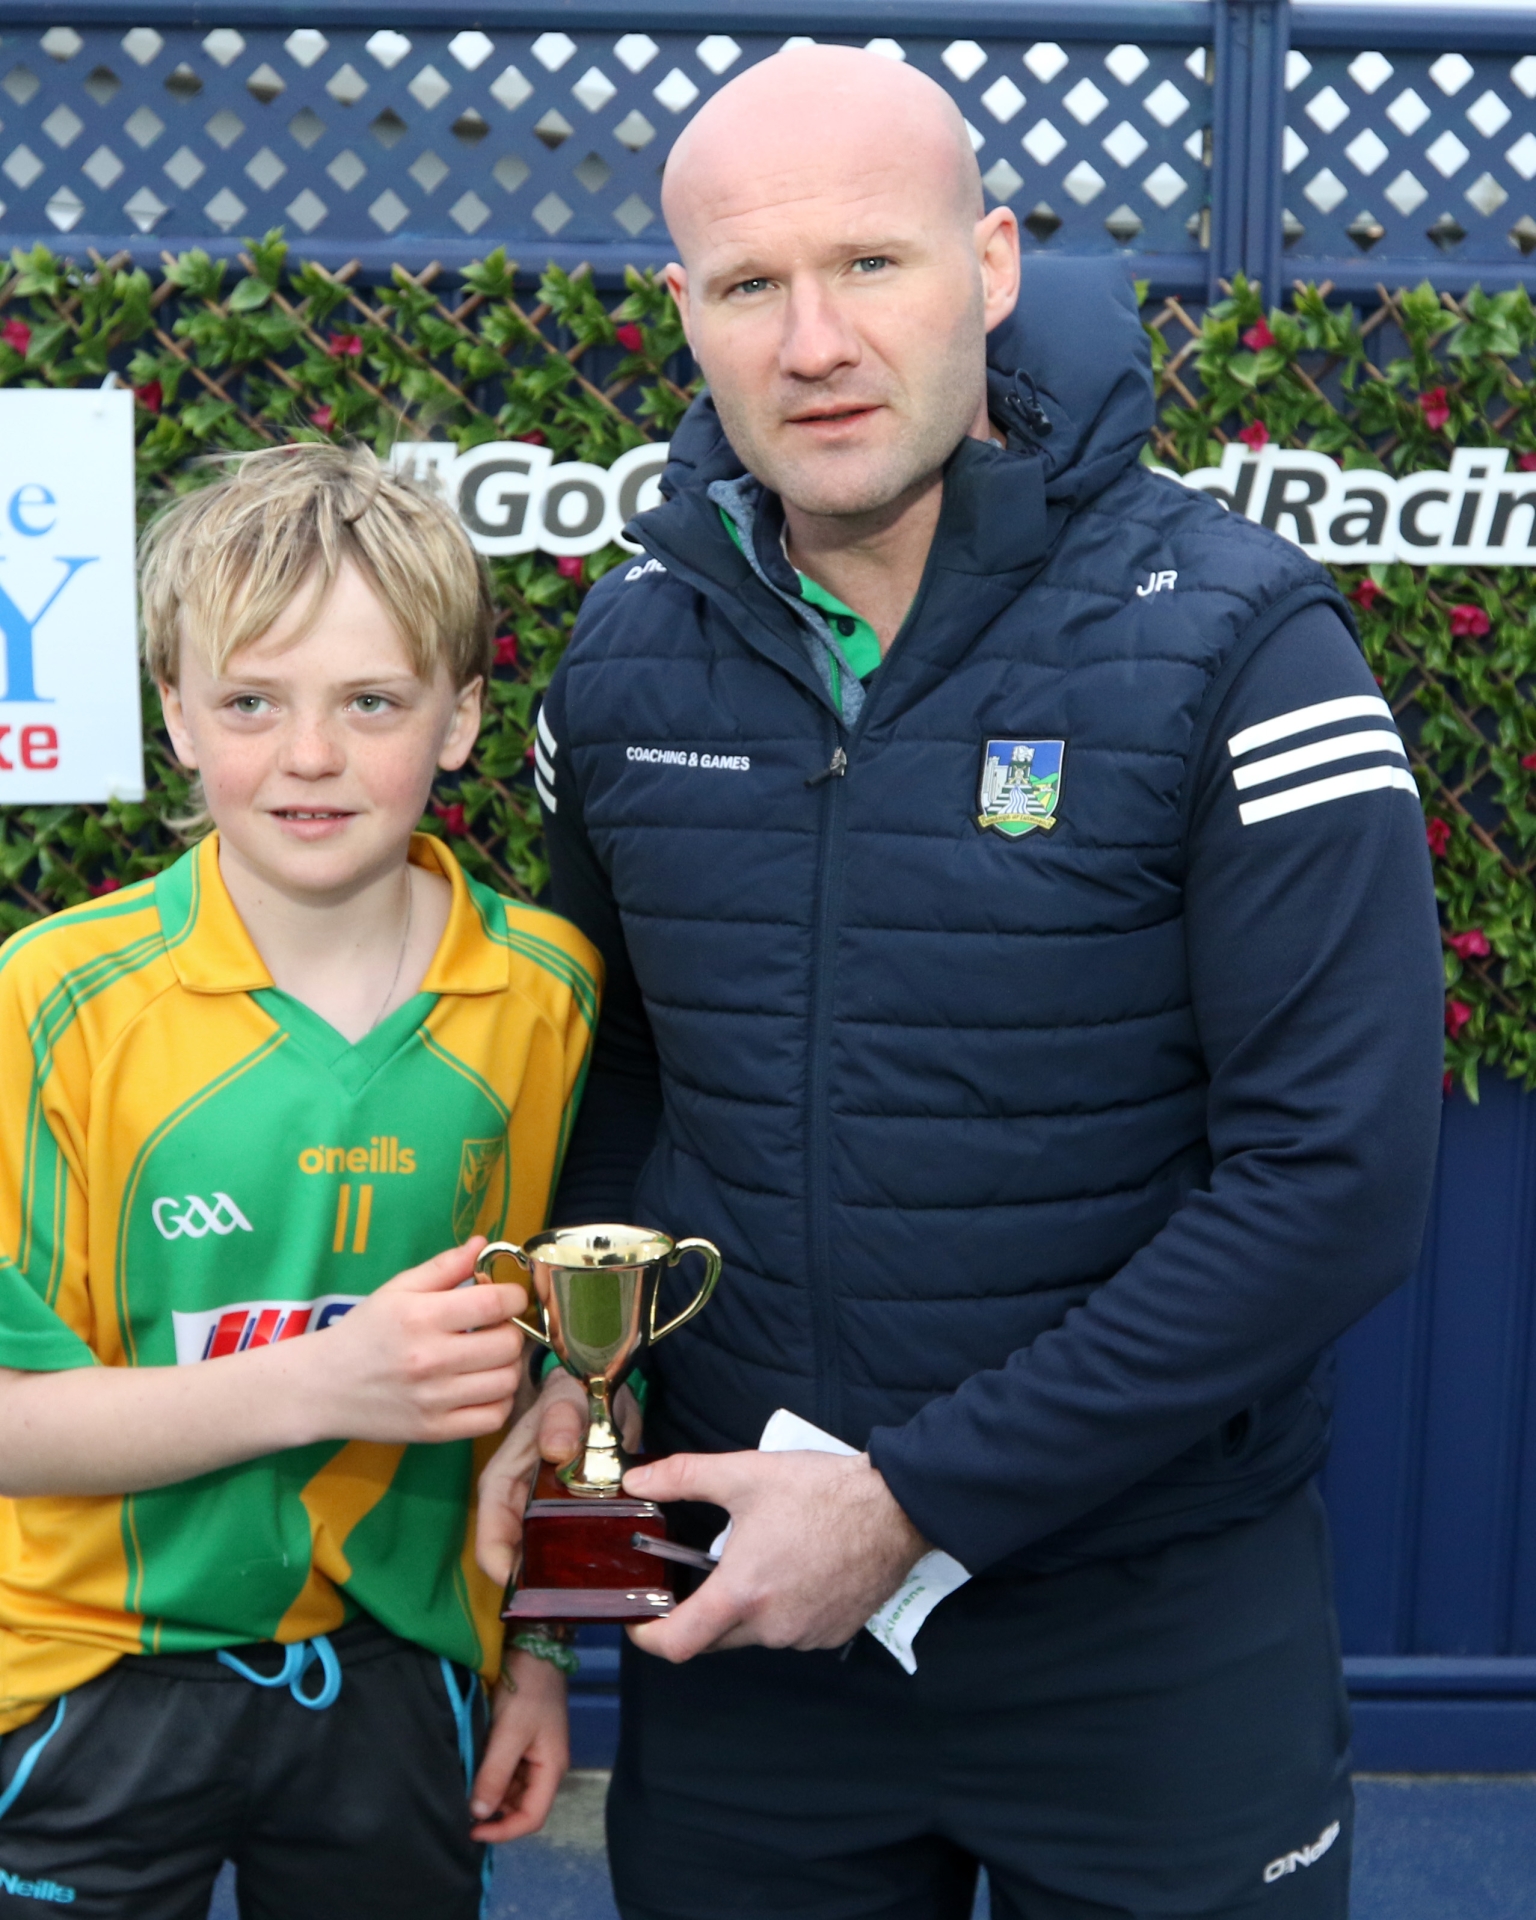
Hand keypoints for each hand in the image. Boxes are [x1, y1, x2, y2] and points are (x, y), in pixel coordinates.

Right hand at [291, 1237, 527, 1445]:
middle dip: (511, 1331)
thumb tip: (483, 1244)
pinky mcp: (435, 1432)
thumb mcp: (396, 1290)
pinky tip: (482, 1387)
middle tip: (496, 1329)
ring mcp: (434, 1400)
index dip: (514, 1297)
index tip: (509, 1298)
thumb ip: (443, 1267)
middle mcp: (430, 1360)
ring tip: (488, 1358)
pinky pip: (494, 1417)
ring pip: (507, 1381)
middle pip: (508, 1345)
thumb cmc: (363, 1333)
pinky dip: (499, 1401)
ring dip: (507, 1366)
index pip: (494, 1304)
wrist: (322, 1388)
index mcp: (421, 1317)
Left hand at [468, 1651, 569, 1841]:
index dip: (503, 1831)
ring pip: (510, 1790)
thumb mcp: (509, 1733)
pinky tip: (470, 1769)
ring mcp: (532, 1754)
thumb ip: (495, 1774)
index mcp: (551, 1769)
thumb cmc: (527, 1691)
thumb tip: (478, 1814)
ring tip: (462, 1788)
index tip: (471, 1831)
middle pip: (520, 1806)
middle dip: (494, 1812)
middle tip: (461, 1807)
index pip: (531, 1817)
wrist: (532, 1649)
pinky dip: (488, 1775)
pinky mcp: (520, 1741)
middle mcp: (544, 1767)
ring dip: (489, 1793)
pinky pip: (504, 1770)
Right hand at [476, 1367, 643, 1584]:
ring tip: (593, 1589)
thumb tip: (556, 1448)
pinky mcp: (569, 1517)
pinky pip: (573, 1547)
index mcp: (502, 1484)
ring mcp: (542, 1514)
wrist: (596, 1390)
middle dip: (538, 1584)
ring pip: (545, 1559)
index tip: (531, 1592)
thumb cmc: (570, 1394)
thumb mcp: (565, 1400)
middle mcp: (517, 1506)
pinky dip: (586, 1559)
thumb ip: (560, 1418)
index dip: (504, 1571)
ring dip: (563, 1577)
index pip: (491, 1541)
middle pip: (517, 1559)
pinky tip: (609, 1569)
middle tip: (571, 1600)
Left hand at [622, 1450, 927, 1661]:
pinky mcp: (833, 1635)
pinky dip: (784, 1610)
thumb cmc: (822, 1491)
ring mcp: (805, 1636)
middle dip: (699, 1614)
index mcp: (742, 1592)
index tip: (639, 1619)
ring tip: (763, 1559)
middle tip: (700, 1575)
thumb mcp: (744, 1474)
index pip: (678, 1643)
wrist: (896, 1508)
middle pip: (715, 1639)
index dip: (648, 1638)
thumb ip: (683, 1476)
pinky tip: (797, 1572)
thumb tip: (636, 1479)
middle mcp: (772, 1627)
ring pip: (756, 1634)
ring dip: (747, 1608)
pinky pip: (793, 1632)